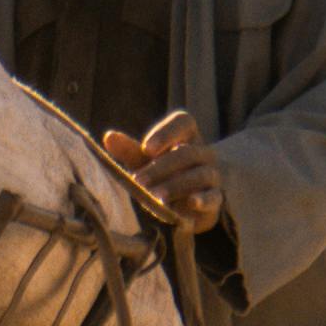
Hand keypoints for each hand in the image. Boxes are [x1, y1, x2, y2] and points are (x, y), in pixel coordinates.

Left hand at [101, 111, 225, 233]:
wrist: (193, 197)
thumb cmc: (163, 172)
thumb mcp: (146, 161)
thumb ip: (130, 151)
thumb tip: (109, 137)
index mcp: (186, 135)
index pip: (183, 122)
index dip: (166, 133)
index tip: (147, 148)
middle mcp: (203, 152)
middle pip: (187, 153)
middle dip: (161, 167)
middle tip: (139, 181)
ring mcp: (212, 175)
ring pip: (200, 175)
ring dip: (177, 185)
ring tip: (157, 196)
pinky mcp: (216, 199)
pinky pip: (214, 197)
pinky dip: (203, 200)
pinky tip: (190, 203)